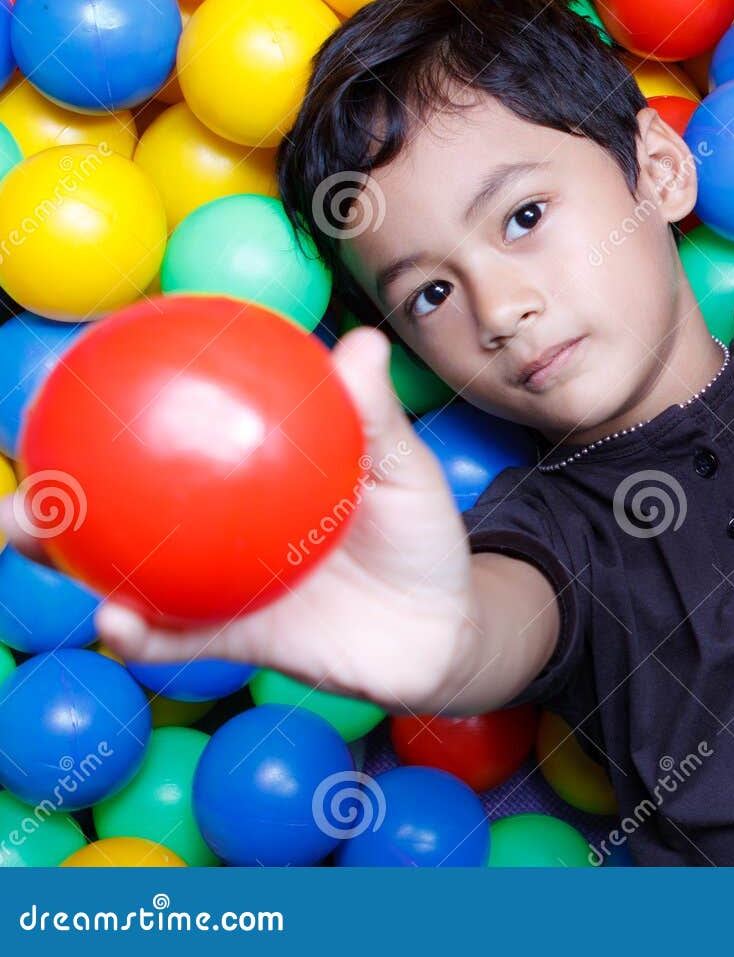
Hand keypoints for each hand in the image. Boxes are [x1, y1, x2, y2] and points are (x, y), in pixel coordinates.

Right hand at [0, 329, 481, 710]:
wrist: (444, 631)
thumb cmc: (423, 536)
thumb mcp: (406, 470)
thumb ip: (376, 417)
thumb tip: (361, 342)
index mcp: (255, 469)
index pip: (184, 427)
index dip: (131, 399)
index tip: (79, 367)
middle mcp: (222, 522)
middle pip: (126, 494)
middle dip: (61, 476)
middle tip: (22, 452)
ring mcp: (218, 578)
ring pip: (122, 563)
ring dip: (65, 551)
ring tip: (19, 530)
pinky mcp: (229, 636)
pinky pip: (170, 637)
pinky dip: (135, 633)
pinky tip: (113, 620)